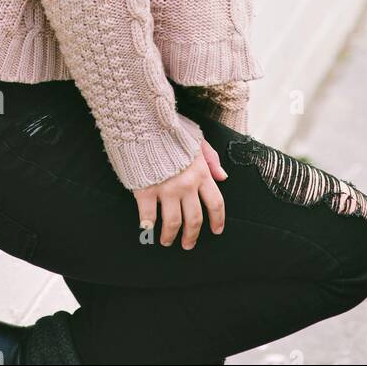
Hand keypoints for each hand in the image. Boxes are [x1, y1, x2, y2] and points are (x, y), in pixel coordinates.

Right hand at [132, 135, 227, 250]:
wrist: (143, 122)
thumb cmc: (170, 128)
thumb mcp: (197, 139)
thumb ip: (211, 158)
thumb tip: (223, 176)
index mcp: (200, 172)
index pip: (216, 203)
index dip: (217, 220)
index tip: (216, 230)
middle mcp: (186, 185)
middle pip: (194, 219)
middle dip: (192, 235)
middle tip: (188, 244)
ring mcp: (165, 189)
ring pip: (173, 223)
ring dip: (170, 236)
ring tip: (167, 241)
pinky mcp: (145, 191)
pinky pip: (148, 217)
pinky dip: (148, 227)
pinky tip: (148, 230)